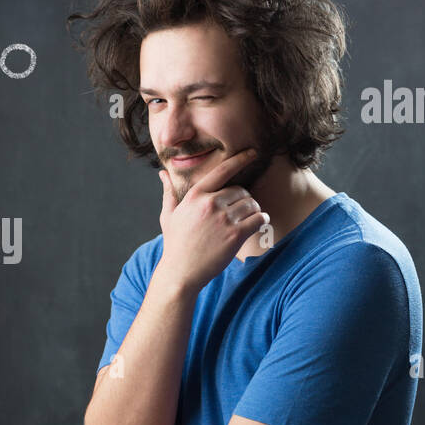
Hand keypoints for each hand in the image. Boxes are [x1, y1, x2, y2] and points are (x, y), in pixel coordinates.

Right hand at [156, 148, 269, 291]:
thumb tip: (162, 174)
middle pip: (240, 190)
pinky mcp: (235, 235)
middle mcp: (209, 204)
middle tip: (241, 211)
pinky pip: (258, 219)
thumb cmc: (175, 244)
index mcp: (195, 196)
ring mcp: (223, 219)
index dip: (240, 159)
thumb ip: (169, 192)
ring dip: (254, 210)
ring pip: (251, 204)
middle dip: (244, 199)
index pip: (222, 171)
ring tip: (249, 218)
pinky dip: (261, 220)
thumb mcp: (168, 215)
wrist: (181, 272)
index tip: (252, 152)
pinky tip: (258, 224)